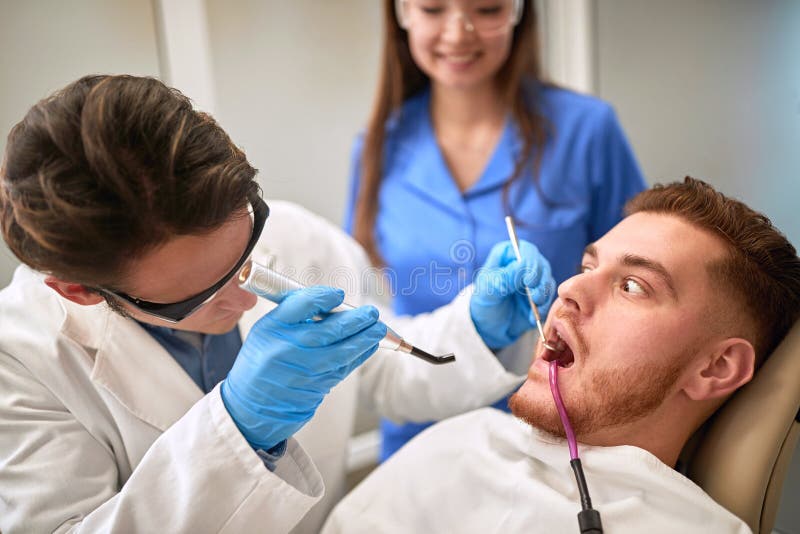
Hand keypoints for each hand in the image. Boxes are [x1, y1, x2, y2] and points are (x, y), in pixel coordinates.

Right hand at [221, 286, 386, 450]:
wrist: (251, 405)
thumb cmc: (262, 360)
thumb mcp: (267, 330)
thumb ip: (294, 314)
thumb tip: (330, 300)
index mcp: (272, 328)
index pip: (301, 305)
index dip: (324, 297)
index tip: (339, 294)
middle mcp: (287, 349)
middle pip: (328, 330)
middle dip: (356, 320)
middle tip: (371, 313)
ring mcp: (303, 371)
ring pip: (341, 352)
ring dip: (364, 339)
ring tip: (378, 328)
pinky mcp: (316, 387)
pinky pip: (343, 367)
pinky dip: (360, 355)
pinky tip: (371, 345)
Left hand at [470, 240, 554, 349]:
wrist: (490, 326)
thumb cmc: (485, 303)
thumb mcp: (488, 291)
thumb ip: (504, 278)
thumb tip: (522, 266)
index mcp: (507, 255)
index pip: (524, 250)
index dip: (530, 263)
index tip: (527, 281)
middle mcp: (523, 263)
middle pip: (540, 264)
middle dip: (540, 280)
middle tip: (534, 295)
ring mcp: (534, 278)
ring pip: (547, 279)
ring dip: (543, 293)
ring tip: (535, 304)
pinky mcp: (541, 293)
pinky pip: (548, 297)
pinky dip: (543, 307)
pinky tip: (532, 317)